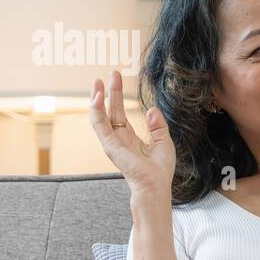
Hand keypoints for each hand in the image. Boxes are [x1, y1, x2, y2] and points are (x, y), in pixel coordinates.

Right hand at [89, 70, 175, 201]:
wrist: (156, 185)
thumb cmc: (160, 169)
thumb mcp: (163, 141)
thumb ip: (157, 125)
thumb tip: (151, 109)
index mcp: (128, 138)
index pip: (119, 112)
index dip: (117, 95)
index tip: (117, 78)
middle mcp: (117, 139)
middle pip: (109, 110)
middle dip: (109, 92)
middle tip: (110, 74)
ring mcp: (112, 142)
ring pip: (99, 116)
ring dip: (97, 98)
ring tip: (98, 82)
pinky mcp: (109, 145)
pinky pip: (99, 124)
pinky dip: (96, 110)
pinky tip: (98, 97)